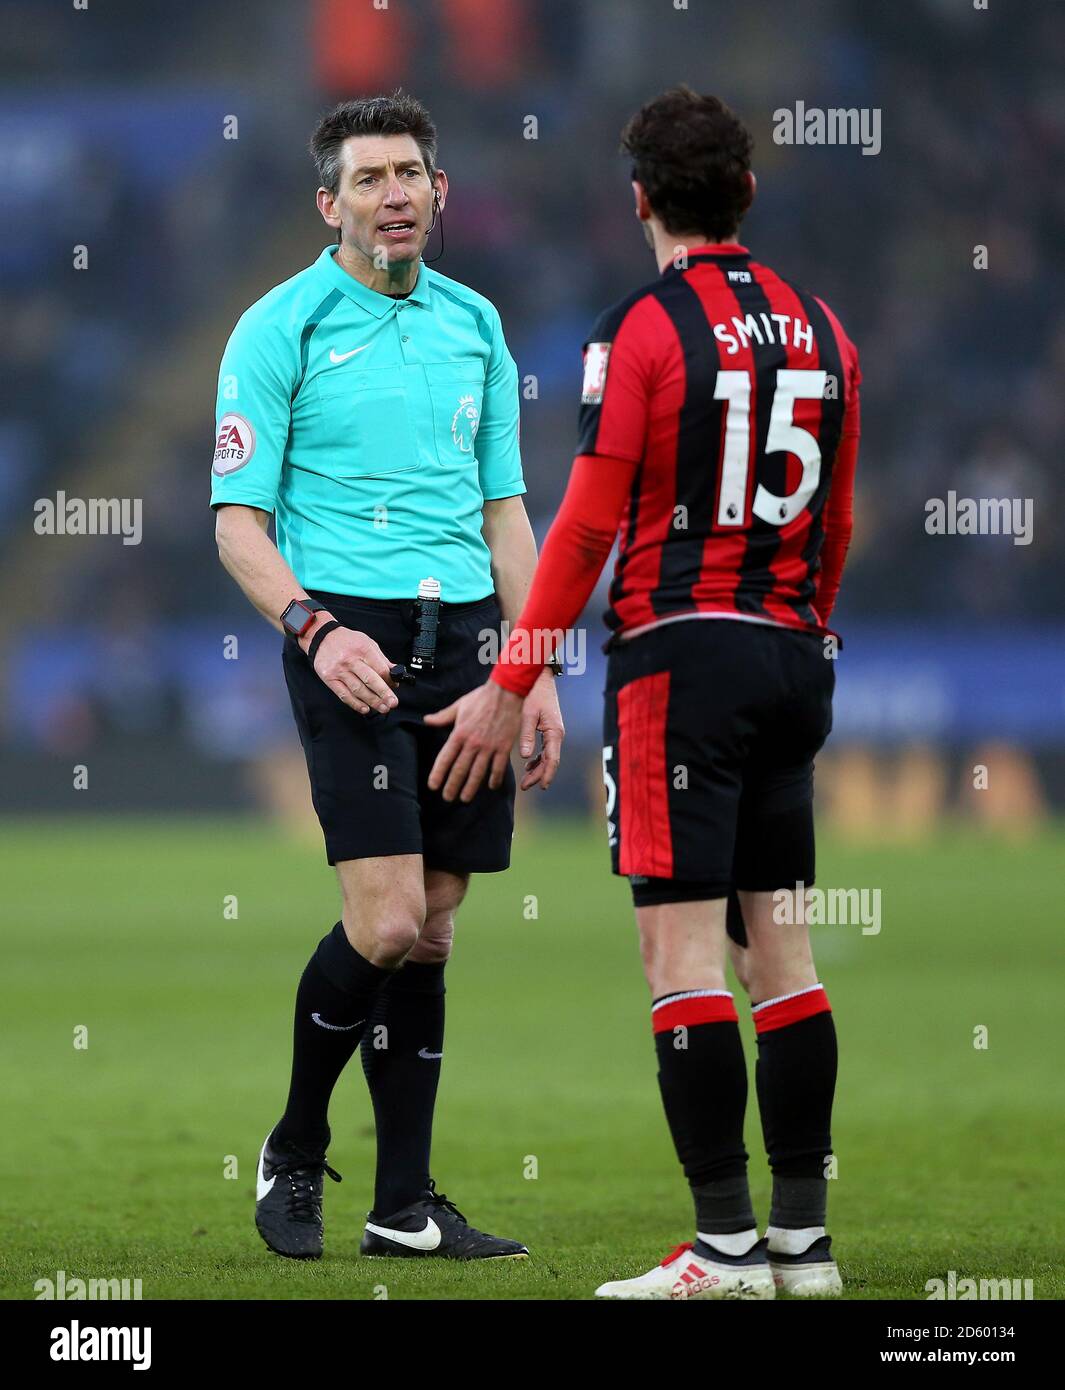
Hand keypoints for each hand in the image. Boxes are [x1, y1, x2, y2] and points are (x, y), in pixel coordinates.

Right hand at [304, 618, 398, 715]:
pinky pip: (344, 694)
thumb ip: (381, 659)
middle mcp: (351, 660)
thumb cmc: (347, 641)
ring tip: (383, 708)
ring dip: (372, 701)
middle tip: (393, 703)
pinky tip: (364, 708)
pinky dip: (355, 703)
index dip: (390, 680)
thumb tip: (395, 672)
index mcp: (363, 649)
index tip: (395, 686)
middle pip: (370, 680)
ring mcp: (339, 671)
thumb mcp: (367, 643)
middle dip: (384, 693)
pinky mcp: (330, 679)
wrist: (321, 637)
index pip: (380, 668)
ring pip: (358, 690)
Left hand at [424, 680, 523, 801]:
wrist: (505, 692)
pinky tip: (491, 786)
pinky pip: (498, 768)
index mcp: (459, 733)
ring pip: (478, 773)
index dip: (438, 774)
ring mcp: (489, 747)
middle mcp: (472, 743)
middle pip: (460, 770)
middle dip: (452, 786)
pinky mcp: (504, 747)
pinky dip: (494, 779)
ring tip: (464, 798)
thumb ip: (443, 716)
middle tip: (447, 798)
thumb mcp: (459, 706)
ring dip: (470, 788)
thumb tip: (427, 720)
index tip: (433, 786)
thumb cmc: (481, 697)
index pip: (445, 759)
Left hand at [517, 668, 564, 790]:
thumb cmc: (533, 694)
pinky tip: (529, 764)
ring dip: (538, 769)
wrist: (540, 678)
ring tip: (525, 780)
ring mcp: (554, 732)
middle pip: (551, 762)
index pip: (552, 760)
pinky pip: (547, 749)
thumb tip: (526, 757)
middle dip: (539, 775)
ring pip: (549, 757)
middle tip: (525, 786)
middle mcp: (557, 734)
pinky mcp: (550, 729)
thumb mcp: (528, 714)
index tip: (541, 787)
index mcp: (554, 732)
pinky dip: (538, 759)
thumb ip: (527, 736)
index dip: (546, 775)